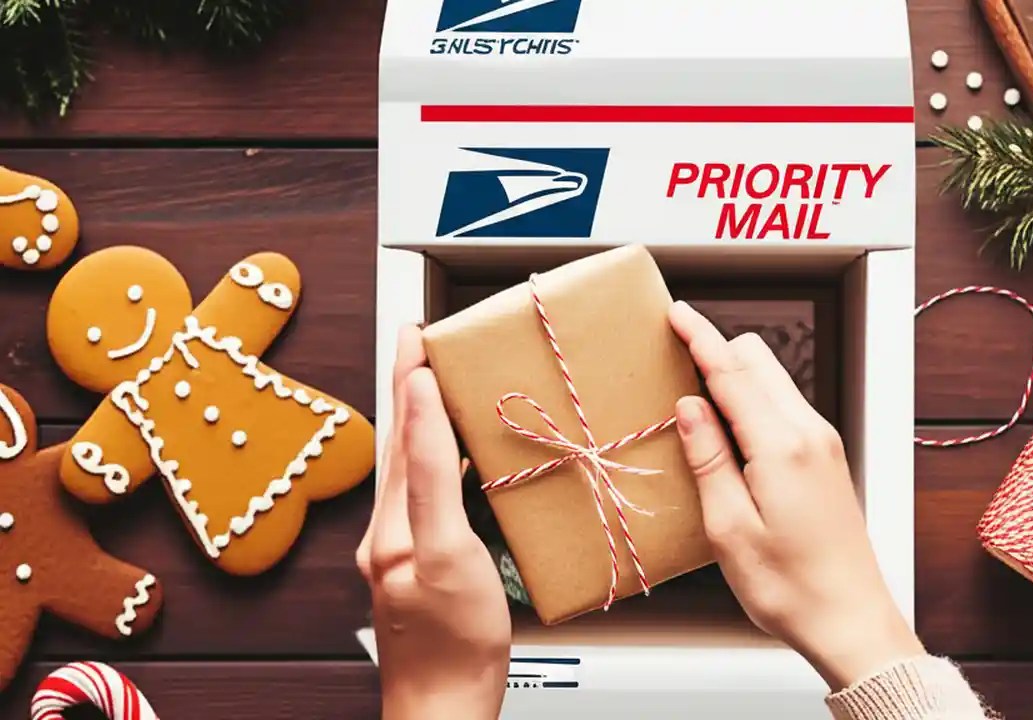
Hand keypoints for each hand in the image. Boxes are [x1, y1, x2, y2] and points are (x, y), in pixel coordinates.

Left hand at [357, 325, 511, 719]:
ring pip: (415, 470)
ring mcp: (404, 551)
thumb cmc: (451, 644)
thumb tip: (419, 402)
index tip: (417, 331)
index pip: (403, 428)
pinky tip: (459, 470)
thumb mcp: (444, 549)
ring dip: (427, 425)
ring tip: (446, 391)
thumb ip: (428, 474)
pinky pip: (429, 500)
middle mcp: (391, 530)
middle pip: (404, 444)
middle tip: (430, 347)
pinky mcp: (423, 570)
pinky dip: (441, 467)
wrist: (442, 708)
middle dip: (415, 391)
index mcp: (394, 520)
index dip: (411, 376)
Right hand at [668, 302, 923, 690]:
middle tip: (674, 358)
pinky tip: (727, 434)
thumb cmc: (789, 586)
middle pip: (759, 362)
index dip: (701, 338)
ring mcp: (824, 444)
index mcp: (781, 446)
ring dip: (735, 379)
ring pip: (774, 382)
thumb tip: (689, 406)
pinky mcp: (827, 460)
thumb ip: (708, 458)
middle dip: (717, 351)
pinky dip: (753, 404)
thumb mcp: (729, 527)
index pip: (732, 372)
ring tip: (694, 402)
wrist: (850, 620)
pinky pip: (784, 410)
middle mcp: (810, 434)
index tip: (676, 312)